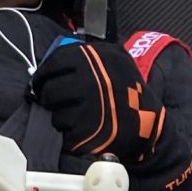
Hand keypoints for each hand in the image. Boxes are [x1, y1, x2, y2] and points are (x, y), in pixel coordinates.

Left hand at [35, 39, 170, 169]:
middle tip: (57, 103)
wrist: (151, 123)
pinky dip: (70, 135)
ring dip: (61, 117)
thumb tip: (54, 61)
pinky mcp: (84, 130)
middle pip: (50, 90)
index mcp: (93, 59)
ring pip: (55, 113)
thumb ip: (89, 56)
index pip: (55, 62)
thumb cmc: (130, 92)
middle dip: (50, 98)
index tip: (41, 82)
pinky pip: (64, 132)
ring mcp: (86, 106)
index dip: (44, 75)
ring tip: (78, 117)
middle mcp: (88, 79)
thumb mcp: (116, 60)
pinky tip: (84, 131)